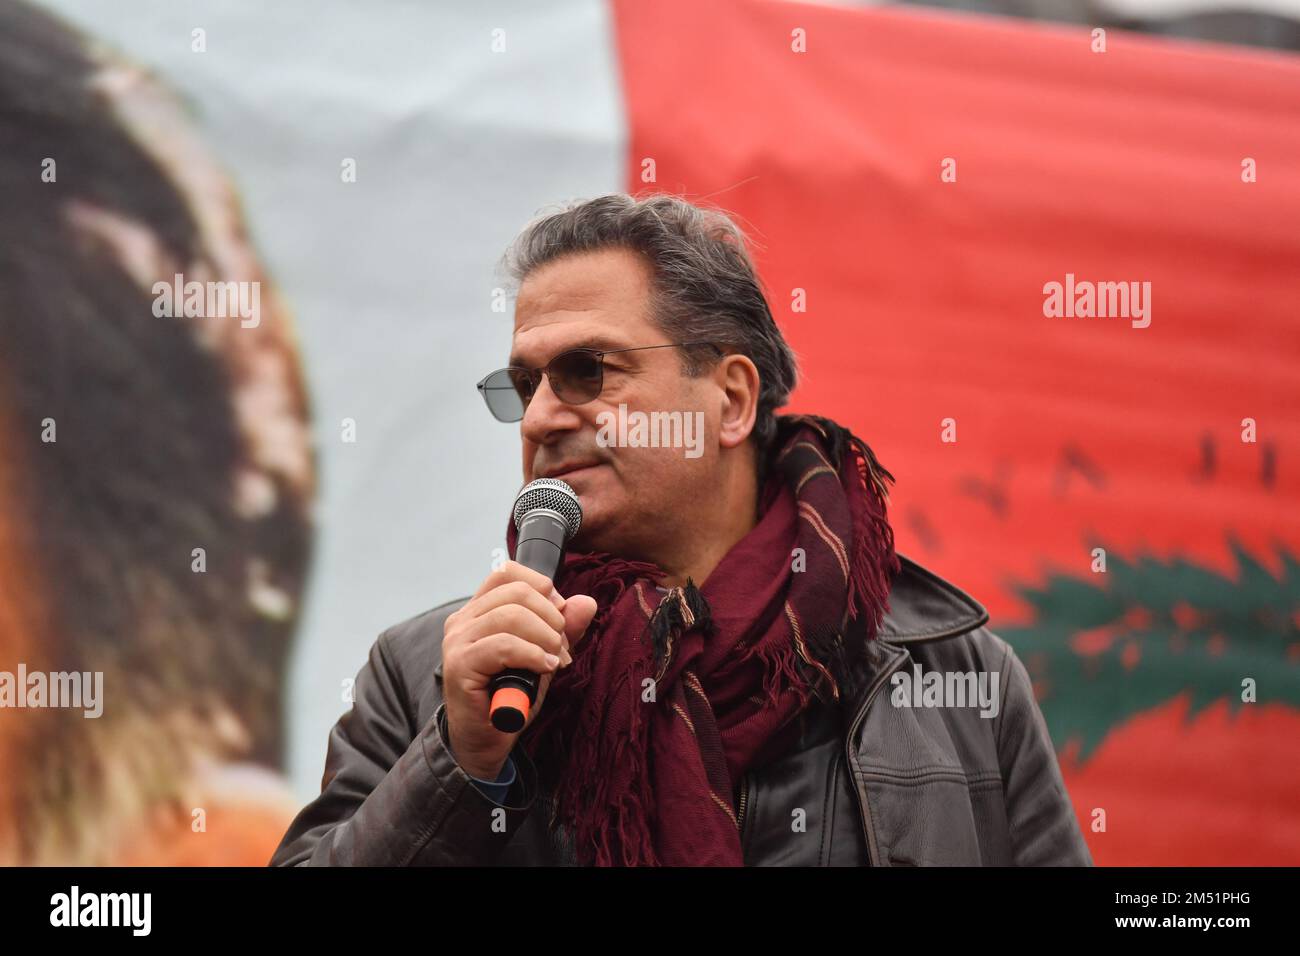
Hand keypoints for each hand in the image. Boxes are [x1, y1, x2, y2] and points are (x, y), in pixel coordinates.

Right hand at [441, 560, 597, 780]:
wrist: (486, 740)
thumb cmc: (511, 695)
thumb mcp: (544, 655)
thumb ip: (563, 628)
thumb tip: (586, 602)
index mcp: (479, 610)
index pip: (507, 571)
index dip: (542, 587)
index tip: (558, 616)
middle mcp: (463, 619)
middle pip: (517, 592)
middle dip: (551, 618)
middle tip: (561, 649)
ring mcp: (458, 641)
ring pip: (512, 615)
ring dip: (545, 638)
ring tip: (554, 661)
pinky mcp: (459, 665)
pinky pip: (504, 645)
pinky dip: (532, 655)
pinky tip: (544, 669)